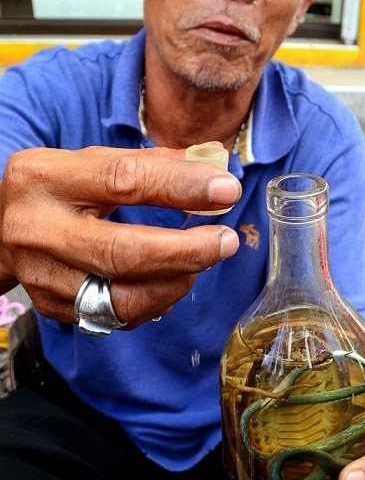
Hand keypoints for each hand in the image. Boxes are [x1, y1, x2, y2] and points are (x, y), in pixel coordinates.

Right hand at [0, 145, 240, 325]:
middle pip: (121, 252)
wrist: (2, 226)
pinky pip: (115, 317)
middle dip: (185, 251)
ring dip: (175, 283)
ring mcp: (41, 274)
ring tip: (200, 262)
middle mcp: (36, 228)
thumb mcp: (95, 162)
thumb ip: (154, 164)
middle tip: (226, 242)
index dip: (180, 186)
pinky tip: (170, 281)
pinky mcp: (51, 307)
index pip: (123, 181)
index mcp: (46, 177)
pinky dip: (154, 302)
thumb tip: (216, 168)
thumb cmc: (64, 188)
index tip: (226, 190)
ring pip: (121, 297)